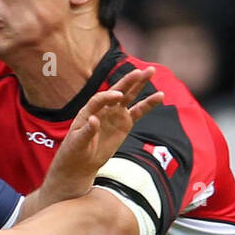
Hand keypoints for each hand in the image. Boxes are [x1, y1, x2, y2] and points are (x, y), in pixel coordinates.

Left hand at [44, 66, 163, 201]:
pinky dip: (148, 104)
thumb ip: (87, 131)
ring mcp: (115, 114)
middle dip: (129, 81)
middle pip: (117, 91)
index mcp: (89, 110)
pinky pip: (138, 112)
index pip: (100, 99)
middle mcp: (104, 108)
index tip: (118, 96)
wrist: (82, 163)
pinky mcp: (125, 123)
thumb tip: (94, 120)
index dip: (108, 96)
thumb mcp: (77, 142)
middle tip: (141, 71)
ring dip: (140, 84)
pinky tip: (159, 95)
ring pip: (129, 96)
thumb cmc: (75, 151)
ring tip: (151, 72)